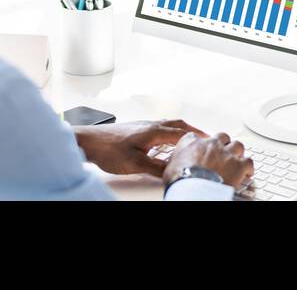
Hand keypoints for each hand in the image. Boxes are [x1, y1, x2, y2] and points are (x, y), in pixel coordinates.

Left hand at [73, 119, 205, 177]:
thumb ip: (156, 168)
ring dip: (179, 131)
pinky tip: (162, 143)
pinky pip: (157, 129)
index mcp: (153, 130)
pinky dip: (167, 134)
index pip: (182, 133)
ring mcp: (141, 126)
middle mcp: (149, 125)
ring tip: (187, 139)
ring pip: (167, 125)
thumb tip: (172, 171)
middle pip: (177, 124)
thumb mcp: (135, 163)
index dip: (197, 138)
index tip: (209, 141)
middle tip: (203, 136)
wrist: (86, 141)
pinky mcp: (134, 130)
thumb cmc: (106, 148)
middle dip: (192, 130)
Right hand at [163, 132, 253, 188]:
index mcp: (193, 142)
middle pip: (222, 137)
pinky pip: (248, 162)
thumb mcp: (170, 166)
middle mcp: (211, 144)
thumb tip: (174, 166)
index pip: (197, 136)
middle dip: (223, 144)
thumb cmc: (180, 178)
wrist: (193, 188)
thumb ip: (176, 161)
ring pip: (237, 145)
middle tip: (223, 152)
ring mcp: (227, 153)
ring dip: (237, 152)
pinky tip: (248, 172)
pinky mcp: (239, 165)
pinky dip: (249, 167)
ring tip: (237, 159)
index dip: (201, 144)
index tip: (202, 149)